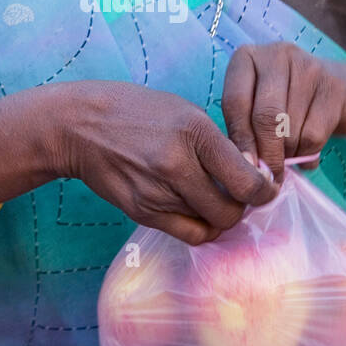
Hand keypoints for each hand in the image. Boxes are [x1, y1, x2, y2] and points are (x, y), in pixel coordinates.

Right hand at [53, 80, 275, 244]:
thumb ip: (218, 143)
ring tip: (212, 197)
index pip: (247, 181)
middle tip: (237, 195)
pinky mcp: (142, 212)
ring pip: (212, 225)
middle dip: (242, 207)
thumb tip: (251, 174)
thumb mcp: (184, 110)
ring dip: (219, 216)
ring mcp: (157, 192)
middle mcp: (177, 165)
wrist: (79, 125)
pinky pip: (189, 235)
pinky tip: (196, 211)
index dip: (264, 190)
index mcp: (195, 132)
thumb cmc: (136, 112)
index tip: (265, 188)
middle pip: (232, 211)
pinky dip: (200, 228)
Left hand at [221, 43, 345, 181]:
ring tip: (291, 157)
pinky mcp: (334, 87)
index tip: (245, 168)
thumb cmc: (293, 102)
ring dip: (288, 155)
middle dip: (266, 154)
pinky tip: (309, 153)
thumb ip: (247, 127)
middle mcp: (276, 55)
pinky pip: (313, 135)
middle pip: (264, 117)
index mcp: (248, 57)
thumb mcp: (261, 106)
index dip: (239, 141)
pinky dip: (308, 153)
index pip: (235, 102)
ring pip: (289, 129)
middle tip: (269, 177)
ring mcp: (308, 67)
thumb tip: (245, 165)